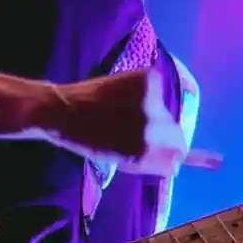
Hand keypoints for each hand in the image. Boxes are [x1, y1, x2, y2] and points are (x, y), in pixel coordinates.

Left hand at [37, 67, 219, 176]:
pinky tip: (126, 93)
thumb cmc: (88, 140)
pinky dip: (146, 90)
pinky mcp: (148, 78)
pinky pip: (157, 87)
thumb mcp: (121, 160)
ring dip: (153, 111)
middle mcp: (151, 126)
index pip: (178, 154)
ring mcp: (150, 100)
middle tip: (140, 127)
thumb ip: (150, 162)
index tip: (161, 149)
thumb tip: (176, 164)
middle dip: (164, 133)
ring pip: (165, 110)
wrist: (63, 109)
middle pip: (176, 132)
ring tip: (126, 109)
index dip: (170, 152)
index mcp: (145, 151)